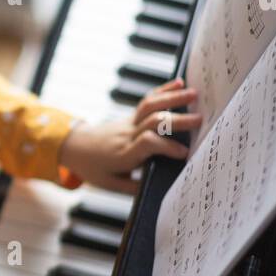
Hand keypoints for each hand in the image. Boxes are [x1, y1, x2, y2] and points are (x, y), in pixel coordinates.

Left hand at [57, 77, 201, 193]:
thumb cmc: (94, 167)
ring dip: (172, 98)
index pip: (146, 144)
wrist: (74, 147)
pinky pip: (147, 101)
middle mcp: (127, 135)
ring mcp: (129, 123)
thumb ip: (135, 188)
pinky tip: (180, 84)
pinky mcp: (131, 116)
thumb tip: (161, 191)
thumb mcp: (111, 185)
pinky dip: (164, 91)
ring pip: (150, 106)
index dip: (166, 146)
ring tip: (195, 94)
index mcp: (123, 155)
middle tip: (200, 120)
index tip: (185, 153)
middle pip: (153, 122)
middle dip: (177, 120)